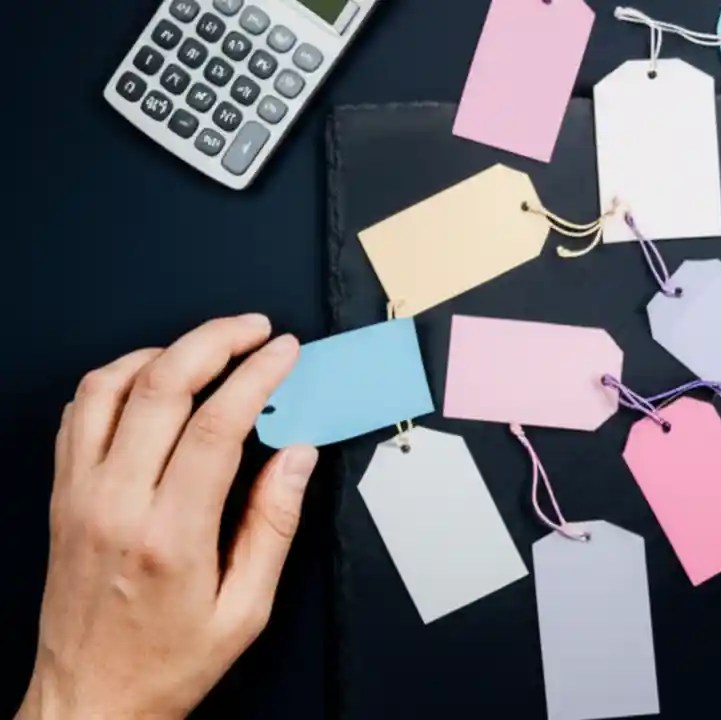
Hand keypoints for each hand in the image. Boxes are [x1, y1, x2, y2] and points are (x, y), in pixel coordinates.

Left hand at [18, 315, 316, 719]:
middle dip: (214, 341)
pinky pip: (79, 412)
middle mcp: (116, 503)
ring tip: (207, 346)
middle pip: (161, 387)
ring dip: (164, 351)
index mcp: (170, 535)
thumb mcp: (244, 609)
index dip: (256, 375)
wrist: (88, 700)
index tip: (285, 353)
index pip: (216, 425)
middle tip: (255, 330)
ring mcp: (80, 494)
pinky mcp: (62, 495)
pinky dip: (117, 378)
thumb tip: (296, 456)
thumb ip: (273, 525)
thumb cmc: (166, 663)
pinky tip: (152, 379)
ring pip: (110, 387)